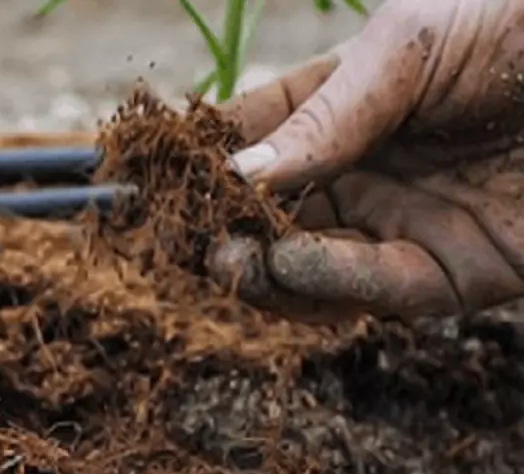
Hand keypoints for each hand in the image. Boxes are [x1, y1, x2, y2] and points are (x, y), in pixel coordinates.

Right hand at [208, 0, 523, 321]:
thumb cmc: (520, 26)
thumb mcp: (412, 48)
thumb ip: (326, 115)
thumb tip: (237, 172)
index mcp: (348, 104)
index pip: (255, 137)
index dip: (201, 158)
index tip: (147, 177)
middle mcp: (366, 172)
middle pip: (271, 213)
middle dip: (220, 226)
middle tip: (178, 235)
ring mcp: (403, 226)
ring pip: (308, 265)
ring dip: (260, 265)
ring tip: (222, 255)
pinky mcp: (451, 275)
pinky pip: (374, 288)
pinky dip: (324, 281)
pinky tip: (282, 263)